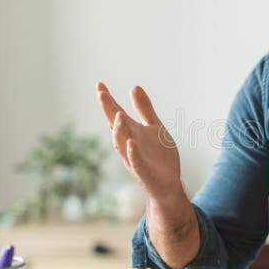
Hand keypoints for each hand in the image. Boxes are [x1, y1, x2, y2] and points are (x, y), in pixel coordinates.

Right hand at [96, 82, 183, 216]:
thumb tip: (134, 87)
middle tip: (102, 93)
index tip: (100, 84)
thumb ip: (144, 109)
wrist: (169, 184)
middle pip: (116, 126)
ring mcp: (135, 158)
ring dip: (119, 130)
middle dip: (109, 111)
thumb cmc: (159, 156)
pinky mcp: (144, 172)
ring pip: (122, 143)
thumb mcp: (154, 127)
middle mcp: (129, 144)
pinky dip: (133, 152)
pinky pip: (136, 162)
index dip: (108, 100)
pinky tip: (131, 142)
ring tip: (118, 115)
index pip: (116, 113)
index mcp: (132, 132)